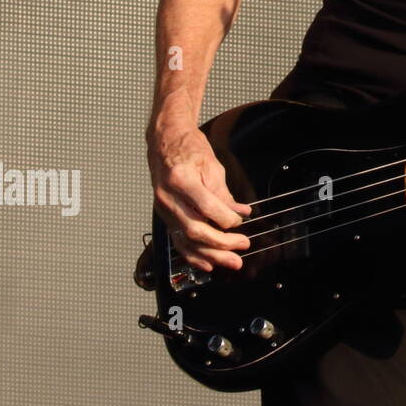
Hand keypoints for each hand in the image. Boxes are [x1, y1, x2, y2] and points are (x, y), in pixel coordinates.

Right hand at [147, 121, 252, 271]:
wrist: (164, 141)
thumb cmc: (188, 148)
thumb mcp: (211, 165)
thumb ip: (224, 193)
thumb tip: (241, 213)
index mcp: (180, 180)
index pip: (206, 207)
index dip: (226, 219)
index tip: (240, 222)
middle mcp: (168, 197)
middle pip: (194, 229)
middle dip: (221, 243)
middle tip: (243, 246)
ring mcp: (163, 209)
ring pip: (185, 240)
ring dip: (210, 255)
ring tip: (231, 262)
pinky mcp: (164, 215)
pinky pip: (177, 240)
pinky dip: (193, 255)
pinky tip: (208, 264)